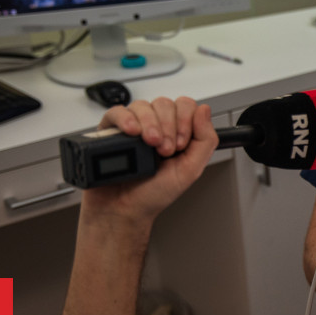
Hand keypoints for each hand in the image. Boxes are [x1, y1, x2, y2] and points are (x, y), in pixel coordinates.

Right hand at [79, 96, 217, 224]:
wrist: (123, 211)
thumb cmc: (153, 195)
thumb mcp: (190, 170)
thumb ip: (205, 140)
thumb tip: (204, 110)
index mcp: (176, 133)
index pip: (185, 106)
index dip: (185, 120)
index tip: (181, 144)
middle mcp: (155, 127)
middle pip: (165, 103)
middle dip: (168, 126)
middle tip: (164, 150)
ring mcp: (132, 128)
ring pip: (143, 105)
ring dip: (150, 124)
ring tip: (149, 146)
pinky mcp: (110, 131)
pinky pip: (117, 111)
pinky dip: (126, 119)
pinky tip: (132, 133)